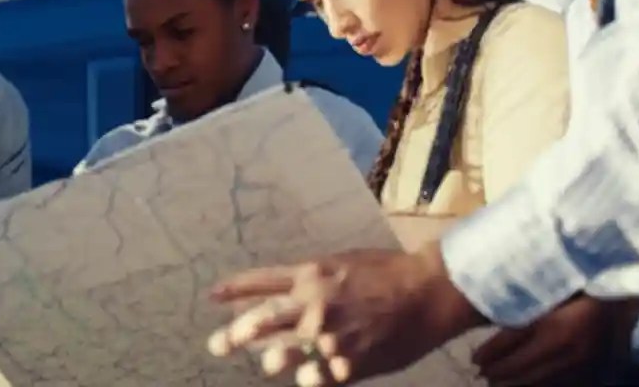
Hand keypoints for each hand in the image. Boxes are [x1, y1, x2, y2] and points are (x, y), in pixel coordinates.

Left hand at [207, 244, 482, 384]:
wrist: (427, 291)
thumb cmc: (384, 272)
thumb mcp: (339, 264)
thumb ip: (304, 278)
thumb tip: (274, 288)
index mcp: (311, 275)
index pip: (260, 282)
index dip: (232, 290)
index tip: (211, 296)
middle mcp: (314, 305)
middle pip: (263, 320)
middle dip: (235, 334)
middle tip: (217, 345)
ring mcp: (331, 336)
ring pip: (285, 354)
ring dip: (272, 359)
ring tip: (268, 363)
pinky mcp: (350, 362)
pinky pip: (318, 377)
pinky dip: (311, 378)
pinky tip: (309, 378)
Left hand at [472, 296, 635, 385]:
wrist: (626, 298)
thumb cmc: (580, 284)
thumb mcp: (549, 288)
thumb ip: (525, 301)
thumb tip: (491, 311)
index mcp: (554, 324)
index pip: (513, 343)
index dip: (491, 353)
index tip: (473, 359)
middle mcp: (567, 347)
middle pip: (524, 365)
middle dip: (500, 372)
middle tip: (480, 373)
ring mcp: (580, 360)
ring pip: (541, 378)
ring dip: (516, 382)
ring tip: (496, 383)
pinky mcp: (591, 368)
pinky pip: (561, 381)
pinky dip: (539, 384)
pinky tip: (525, 384)